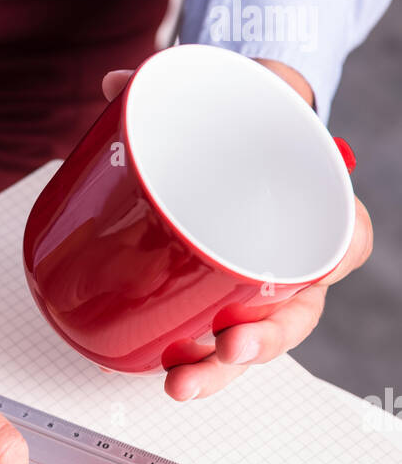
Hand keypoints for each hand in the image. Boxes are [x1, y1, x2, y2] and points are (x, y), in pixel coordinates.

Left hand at [101, 64, 373, 400]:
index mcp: (313, 212)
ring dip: (216, 370)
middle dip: (262, 341)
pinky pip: (207, 342)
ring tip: (182, 383)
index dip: (336, 257)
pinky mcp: (213, 307)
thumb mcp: (223, 95)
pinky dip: (185, 361)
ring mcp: (252, 293)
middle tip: (232, 349)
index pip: (347, 239)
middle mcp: (290, 264)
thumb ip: (177, 80)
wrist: (223, 147)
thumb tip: (116, 83)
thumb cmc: (239, 132)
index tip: (321, 269)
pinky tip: (161, 373)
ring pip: (246, 342)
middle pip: (293, 316)